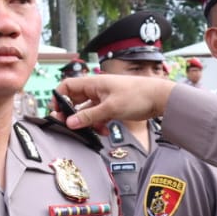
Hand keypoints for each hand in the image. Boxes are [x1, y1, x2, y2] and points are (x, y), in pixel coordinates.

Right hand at [55, 75, 174, 130]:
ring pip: (87, 111)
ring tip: (92, 131)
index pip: (67, 86)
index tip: (57, 112)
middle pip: (75, 101)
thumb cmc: (137, 96)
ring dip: (87, 122)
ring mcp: (103, 99)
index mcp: (93, 84)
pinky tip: (104, 131)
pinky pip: (98, 116)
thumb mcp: (110, 108)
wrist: (159, 98)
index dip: (59, 98)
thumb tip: (69, 123)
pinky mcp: (111, 107)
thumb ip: (89, 116)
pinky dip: (98, 124)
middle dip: (72, 115)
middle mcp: (96, 90)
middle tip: (70, 127)